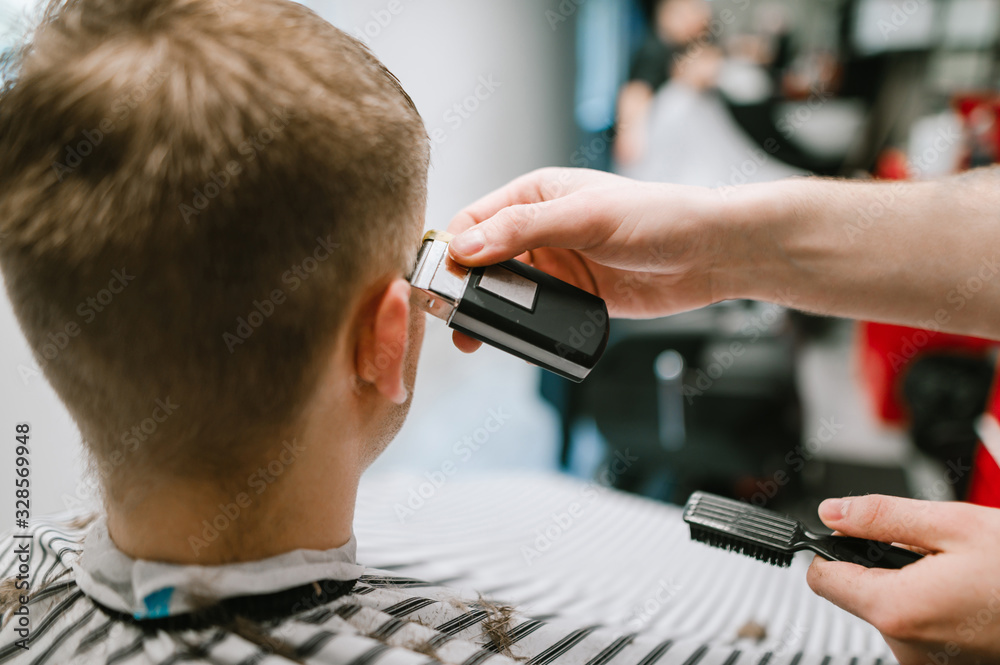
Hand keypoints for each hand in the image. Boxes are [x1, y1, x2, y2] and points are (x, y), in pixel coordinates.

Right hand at [445, 167, 726, 351]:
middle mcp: (539, 229)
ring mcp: (556, 265)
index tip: (440, 280)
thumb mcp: (585, 216)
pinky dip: (518, 326)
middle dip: (465, 288)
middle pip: (483, 261)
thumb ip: (523, 230)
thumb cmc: (657, 217)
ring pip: (504, 291)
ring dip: (489, 311)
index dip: (453, 250)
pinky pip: (533, 314)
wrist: (709, 254)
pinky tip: (512, 337)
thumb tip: (466, 248)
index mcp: (535, 195)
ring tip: (475, 336)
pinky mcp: (574, 297)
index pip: (474, 221)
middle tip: (453, 318)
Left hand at [807, 494, 999, 663]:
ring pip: (891, 610)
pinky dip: (934, 608)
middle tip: (934, 552)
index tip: (850, 534)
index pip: (822, 580)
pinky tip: (969, 597)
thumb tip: (834, 512)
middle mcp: (906, 647)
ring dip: (913, 585)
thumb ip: (881, 517)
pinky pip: (920, 629)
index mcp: (897, 609)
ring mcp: (927, 663)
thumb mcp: (952, 524)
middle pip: (857, 594)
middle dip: (884, 564)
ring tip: (961, 575)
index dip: (831, 549)